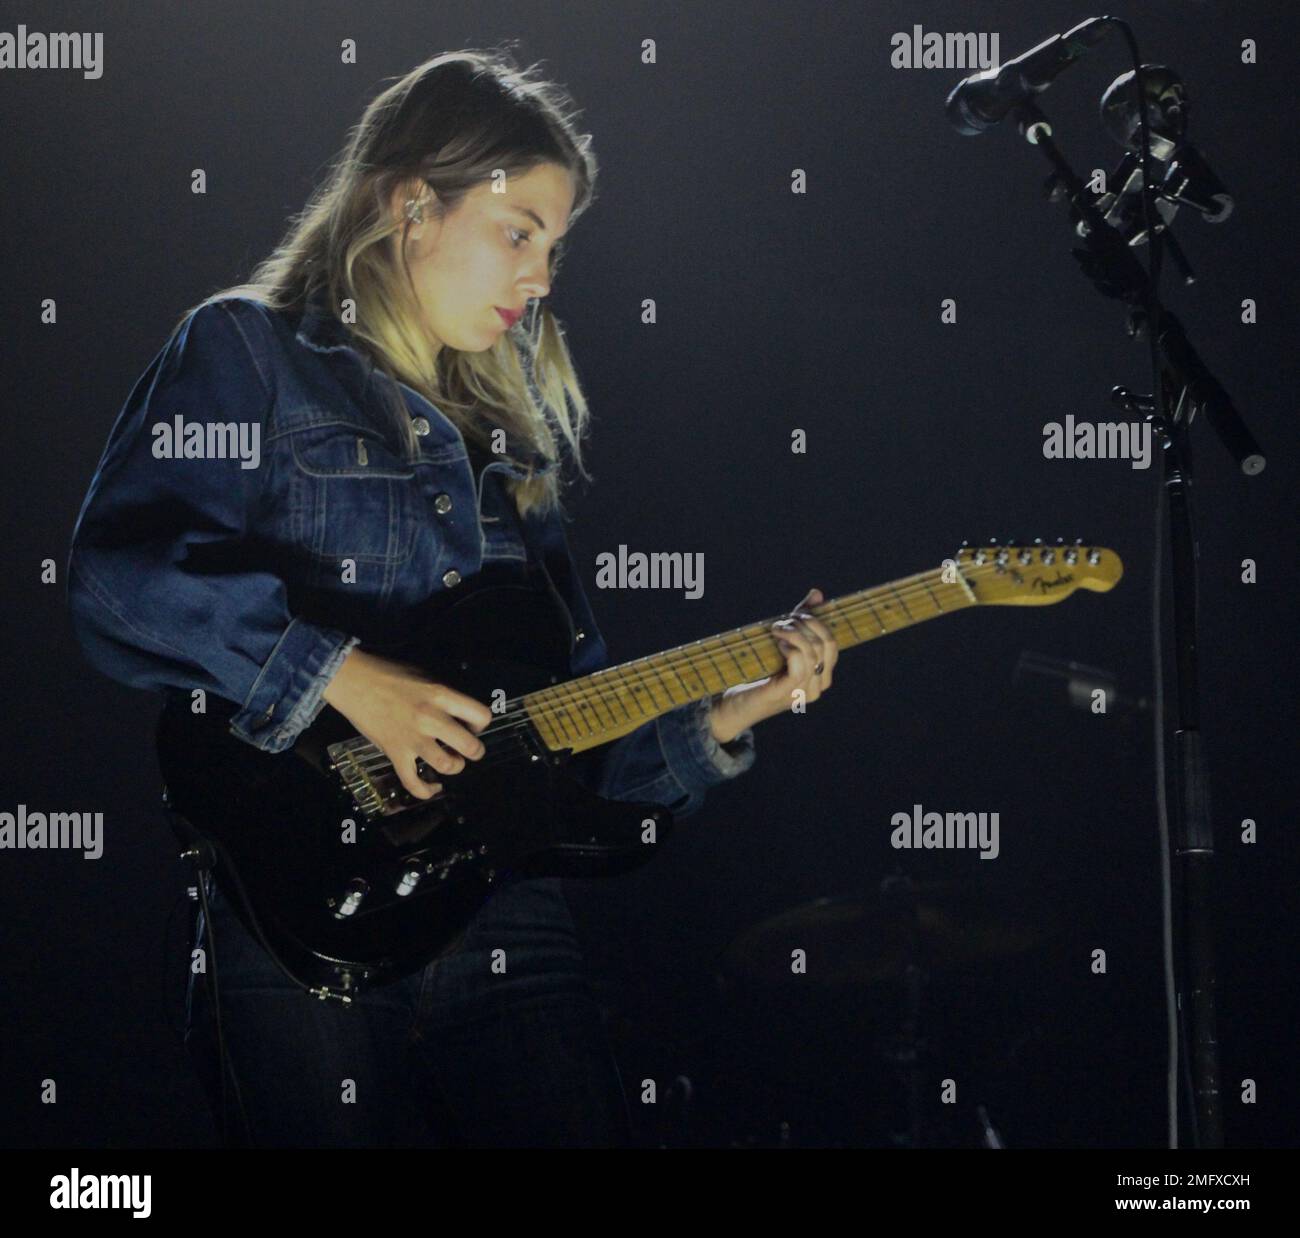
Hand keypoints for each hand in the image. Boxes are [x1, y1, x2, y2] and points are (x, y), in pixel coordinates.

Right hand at [321, 648, 493, 799]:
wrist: (353, 681)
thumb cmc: (389, 674)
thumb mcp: (425, 677)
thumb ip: (444, 697)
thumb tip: (460, 715)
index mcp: (441, 695)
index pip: (481, 715)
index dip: (481, 725)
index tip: (472, 726)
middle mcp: (431, 718)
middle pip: (470, 746)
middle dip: (475, 751)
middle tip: (467, 749)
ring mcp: (412, 738)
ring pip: (447, 765)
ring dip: (454, 767)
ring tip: (450, 761)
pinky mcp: (394, 753)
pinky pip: (413, 782)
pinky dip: (426, 791)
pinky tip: (433, 788)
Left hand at [708, 587, 838, 741]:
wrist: (734, 703)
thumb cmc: (758, 672)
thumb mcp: (782, 642)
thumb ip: (800, 621)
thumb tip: (817, 594)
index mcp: (821, 674)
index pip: (832, 642)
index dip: (817, 621)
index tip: (795, 613)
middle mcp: (818, 685)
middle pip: (825, 644)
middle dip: (804, 624)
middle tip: (781, 622)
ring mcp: (804, 692)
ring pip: (813, 652)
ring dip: (794, 633)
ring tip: (776, 629)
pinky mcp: (787, 692)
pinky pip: (800, 664)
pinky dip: (791, 647)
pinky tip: (778, 644)